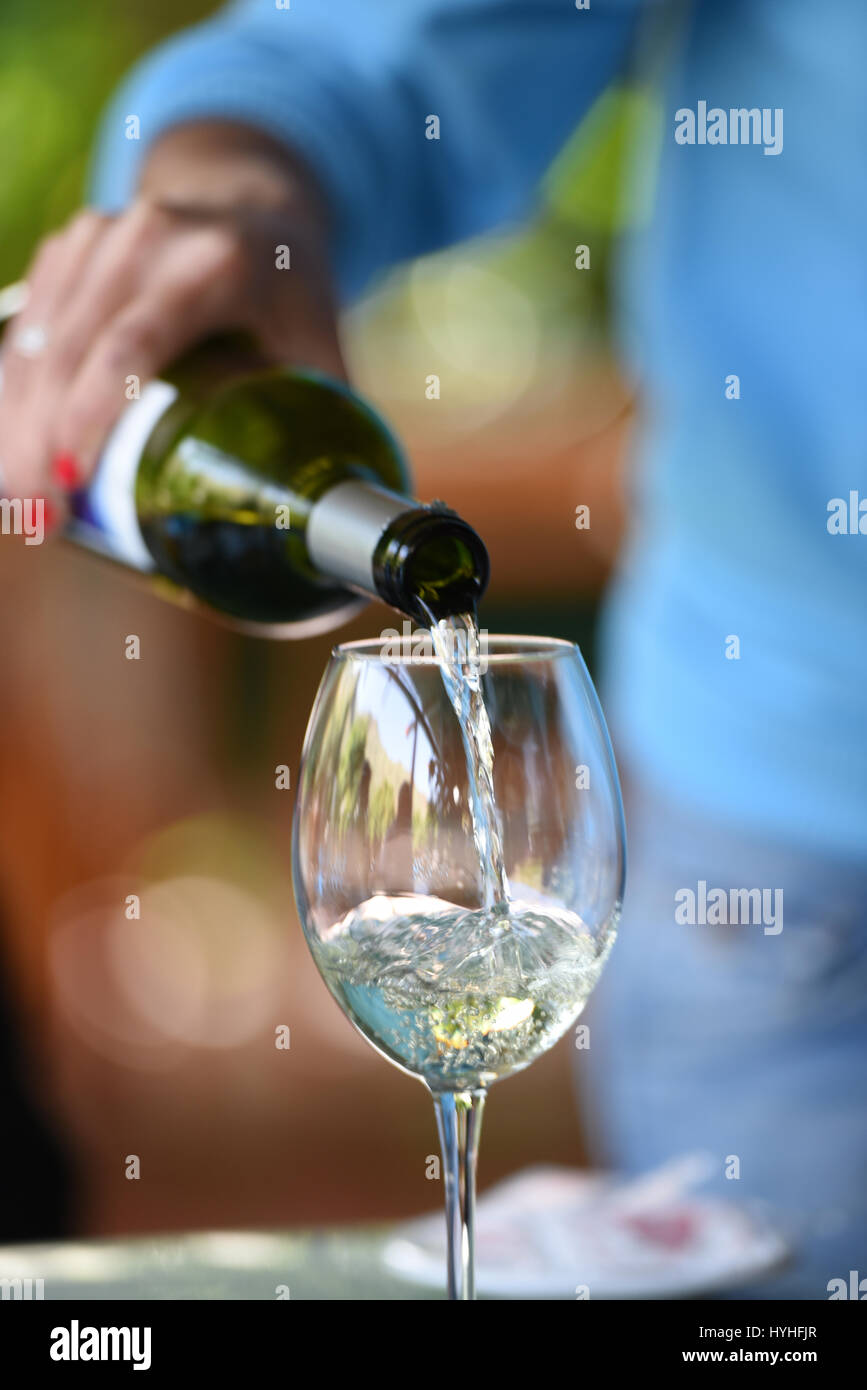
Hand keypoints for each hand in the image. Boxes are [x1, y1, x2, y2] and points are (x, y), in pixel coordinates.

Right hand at [0, 121, 345, 516]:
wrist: (256, 209)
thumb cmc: (293, 299)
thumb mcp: (323, 352)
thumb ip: (330, 436)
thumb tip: (340, 553)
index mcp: (216, 263)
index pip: (134, 344)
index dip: (93, 415)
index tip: (74, 482)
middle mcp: (149, 237)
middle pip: (73, 350)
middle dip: (42, 441)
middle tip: (40, 520)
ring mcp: (101, 235)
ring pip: (39, 341)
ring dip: (18, 424)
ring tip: (23, 503)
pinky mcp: (69, 248)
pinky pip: (29, 328)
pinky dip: (17, 392)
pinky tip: (15, 449)